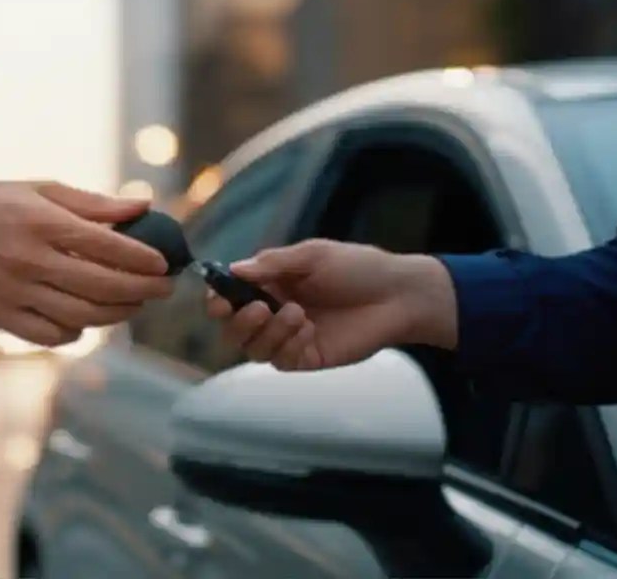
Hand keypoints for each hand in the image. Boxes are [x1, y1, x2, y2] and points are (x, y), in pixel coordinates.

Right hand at [0, 182, 173, 345]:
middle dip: (143, 291)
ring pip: (83, 315)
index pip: (108, 247)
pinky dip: (78, 331)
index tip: (164, 265)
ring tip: (134, 304)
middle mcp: (31, 261)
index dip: (143, 260)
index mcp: (43, 223)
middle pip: (103, 286)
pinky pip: (52, 334)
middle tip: (163, 289)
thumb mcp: (39, 190)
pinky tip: (88, 319)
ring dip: (118, 313)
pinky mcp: (1, 317)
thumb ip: (92, 203)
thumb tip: (141, 208)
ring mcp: (15, 293)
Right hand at [206, 240, 456, 371]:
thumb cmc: (358, 267)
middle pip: (234, 329)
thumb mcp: (312, 255)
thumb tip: (233, 269)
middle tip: (258, 310)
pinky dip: (288, 345)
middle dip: (239, 322)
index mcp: (271, 284)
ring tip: (298, 314)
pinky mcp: (307, 357)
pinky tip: (309, 330)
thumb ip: (272, 264)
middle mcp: (274, 312)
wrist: (398, 296)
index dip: (218, 302)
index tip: (219, 302)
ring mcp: (290, 338)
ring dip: (268, 333)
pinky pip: (280, 360)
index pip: (230, 298)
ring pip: (254, 348)